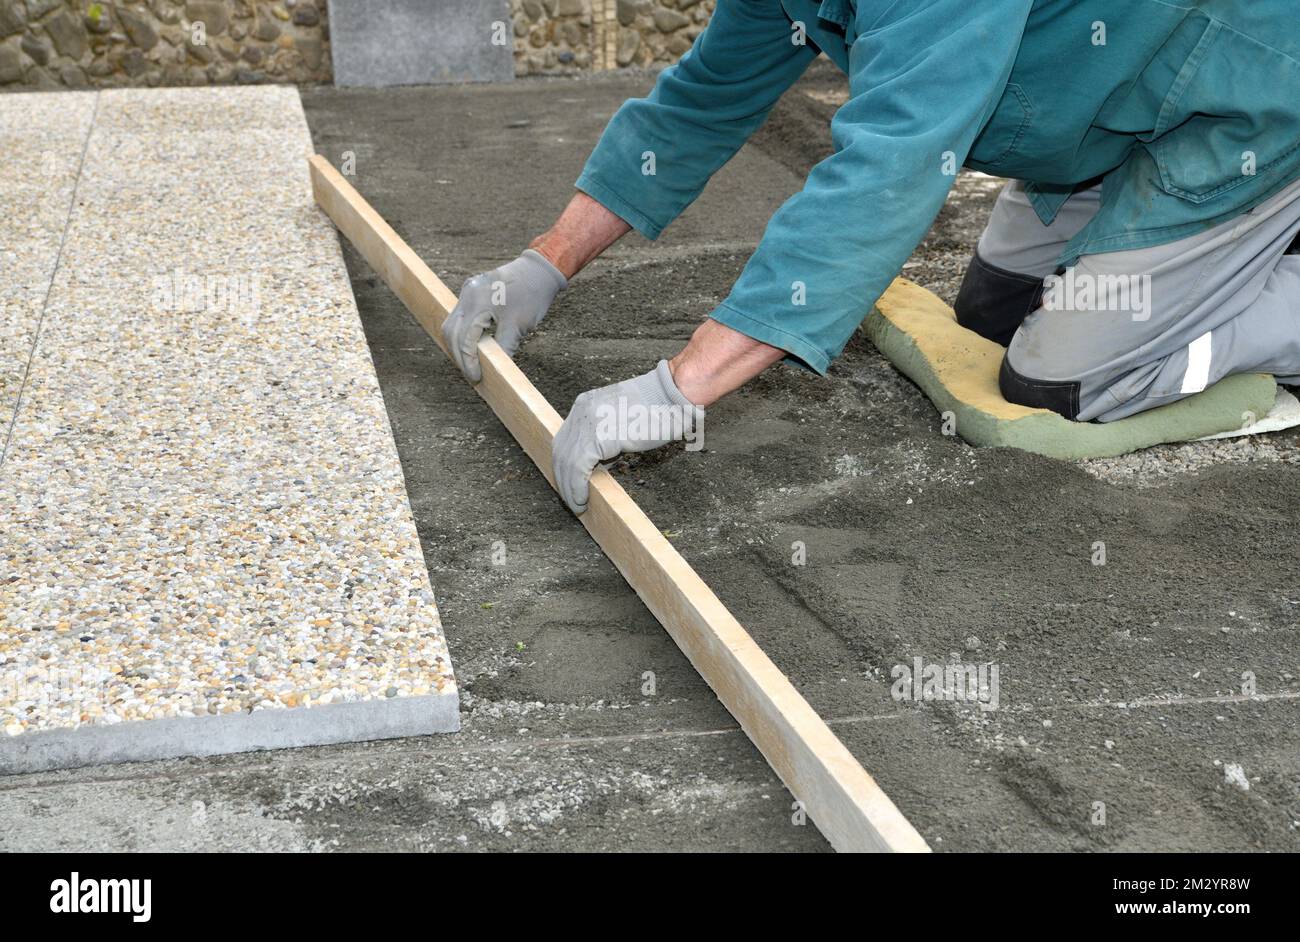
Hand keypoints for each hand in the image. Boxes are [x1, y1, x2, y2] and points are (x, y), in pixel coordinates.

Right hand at [442, 249, 566, 382]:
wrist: (539, 270)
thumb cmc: (532, 294)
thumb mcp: (518, 325)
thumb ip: (504, 348)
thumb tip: (495, 370)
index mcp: (477, 301)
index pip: (464, 338)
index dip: (468, 361)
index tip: (476, 377)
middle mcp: (467, 294)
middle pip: (451, 332)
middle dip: (459, 355)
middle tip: (472, 374)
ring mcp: (467, 291)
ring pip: (452, 324)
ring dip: (458, 345)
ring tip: (471, 363)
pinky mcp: (472, 292)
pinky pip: (460, 316)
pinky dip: (463, 334)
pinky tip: (473, 347)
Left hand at [552, 360, 703, 514]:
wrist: (672, 397)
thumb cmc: (658, 409)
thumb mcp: (622, 422)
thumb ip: (606, 440)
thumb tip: (599, 465)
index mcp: (586, 404)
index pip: (565, 439)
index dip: (564, 464)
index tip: (569, 482)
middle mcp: (582, 411)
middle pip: (560, 451)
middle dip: (562, 478)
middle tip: (571, 498)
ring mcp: (588, 422)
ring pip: (566, 462)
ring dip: (569, 488)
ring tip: (578, 505)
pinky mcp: (598, 436)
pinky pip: (578, 468)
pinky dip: (576, 487)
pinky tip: (582, 499)